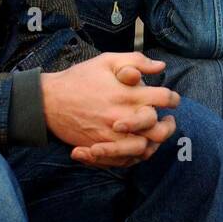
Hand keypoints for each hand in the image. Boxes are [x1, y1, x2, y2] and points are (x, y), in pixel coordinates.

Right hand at [40, 52, 174, 168]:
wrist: (49, 102)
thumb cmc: (79, 78)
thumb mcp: (106, 61)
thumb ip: (136, 61)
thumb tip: (161, 67)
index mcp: (126, 94)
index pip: (163, 99)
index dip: (173, 99)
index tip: (173, 100)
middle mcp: (122, 118)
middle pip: (159, 130)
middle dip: (168, 125)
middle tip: (169, 120)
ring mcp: (111, 137)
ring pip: (145, 149)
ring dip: (154, 143)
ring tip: (156, 135)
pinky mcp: (101, 149)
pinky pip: (126, 160)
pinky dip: (136, 155)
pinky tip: (139, 144)